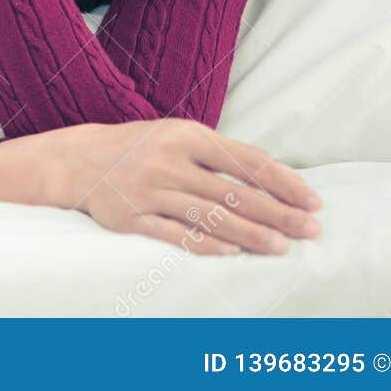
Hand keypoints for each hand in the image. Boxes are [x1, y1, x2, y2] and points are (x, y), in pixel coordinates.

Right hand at [0, 119, 322, 255]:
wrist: (78, 160)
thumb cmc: (140, 147)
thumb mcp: (177, 136)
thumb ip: (218, 155)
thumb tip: (273, 183)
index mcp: (186, 135)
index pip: (246, 160)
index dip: (283, 182)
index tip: (313, 201)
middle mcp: (168, 161)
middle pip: (233, 193)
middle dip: (277, 213)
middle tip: (310, 230)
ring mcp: (148, 190)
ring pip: (209, 217)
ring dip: (250, 235)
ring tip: (281, 248)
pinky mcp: (130, 218)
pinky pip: (173, 233)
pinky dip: (204, 245)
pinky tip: (232, 254)